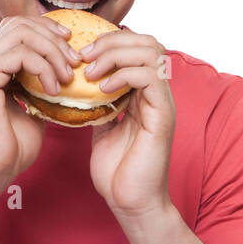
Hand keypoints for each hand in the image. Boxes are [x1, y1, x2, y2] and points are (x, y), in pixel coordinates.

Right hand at [0, 14, 81, 188]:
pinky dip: (42, 67)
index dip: (47, 29)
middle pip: (20, 23)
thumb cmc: (11, 147)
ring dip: (52, 51)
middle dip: (53, 37)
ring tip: (66, 77)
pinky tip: (52, 89)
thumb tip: (69, 73)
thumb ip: (44, 86)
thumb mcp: (35, 108)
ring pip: (21, 32)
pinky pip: (19, 54)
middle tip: (74, 62)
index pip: (19, 27)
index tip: (71, 45)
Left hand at [79, 28, 175, 216]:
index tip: (81, 54)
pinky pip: (149, 78)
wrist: (130, 203)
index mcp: (144, 93)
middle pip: (147, 41)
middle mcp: (157, 93)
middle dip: (112, 41)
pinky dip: (124, 75)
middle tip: (84, 56)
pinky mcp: (163, 115)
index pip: (137, 46)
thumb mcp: (101, 128)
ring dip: (116, 55)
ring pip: (150, 52)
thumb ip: (98, 104)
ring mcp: (162, 102)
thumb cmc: (117, 171)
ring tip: (92, 72)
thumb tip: (79, 85)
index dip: (110, 41)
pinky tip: (103, 90)